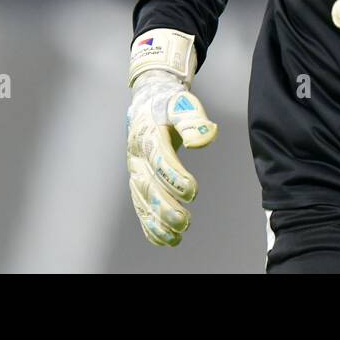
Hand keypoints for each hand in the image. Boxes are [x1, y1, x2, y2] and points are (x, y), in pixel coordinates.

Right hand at [126, 30, 217, 246]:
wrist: (149, 100)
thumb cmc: (169, 103)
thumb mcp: (183, 104)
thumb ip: (193, 120)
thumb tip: (204, 137)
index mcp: (147, 133)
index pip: (159, 158)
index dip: (174, 176)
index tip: (192, 191)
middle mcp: (137, 154)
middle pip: (148, 184)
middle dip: (165, 205)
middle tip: (185, 221)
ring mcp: (135, 169)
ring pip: (142, 199)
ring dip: (157, 220)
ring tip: (176, 236)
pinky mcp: (138, 179)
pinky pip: (140, 204)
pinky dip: (149, 224)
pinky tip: (164, 239)